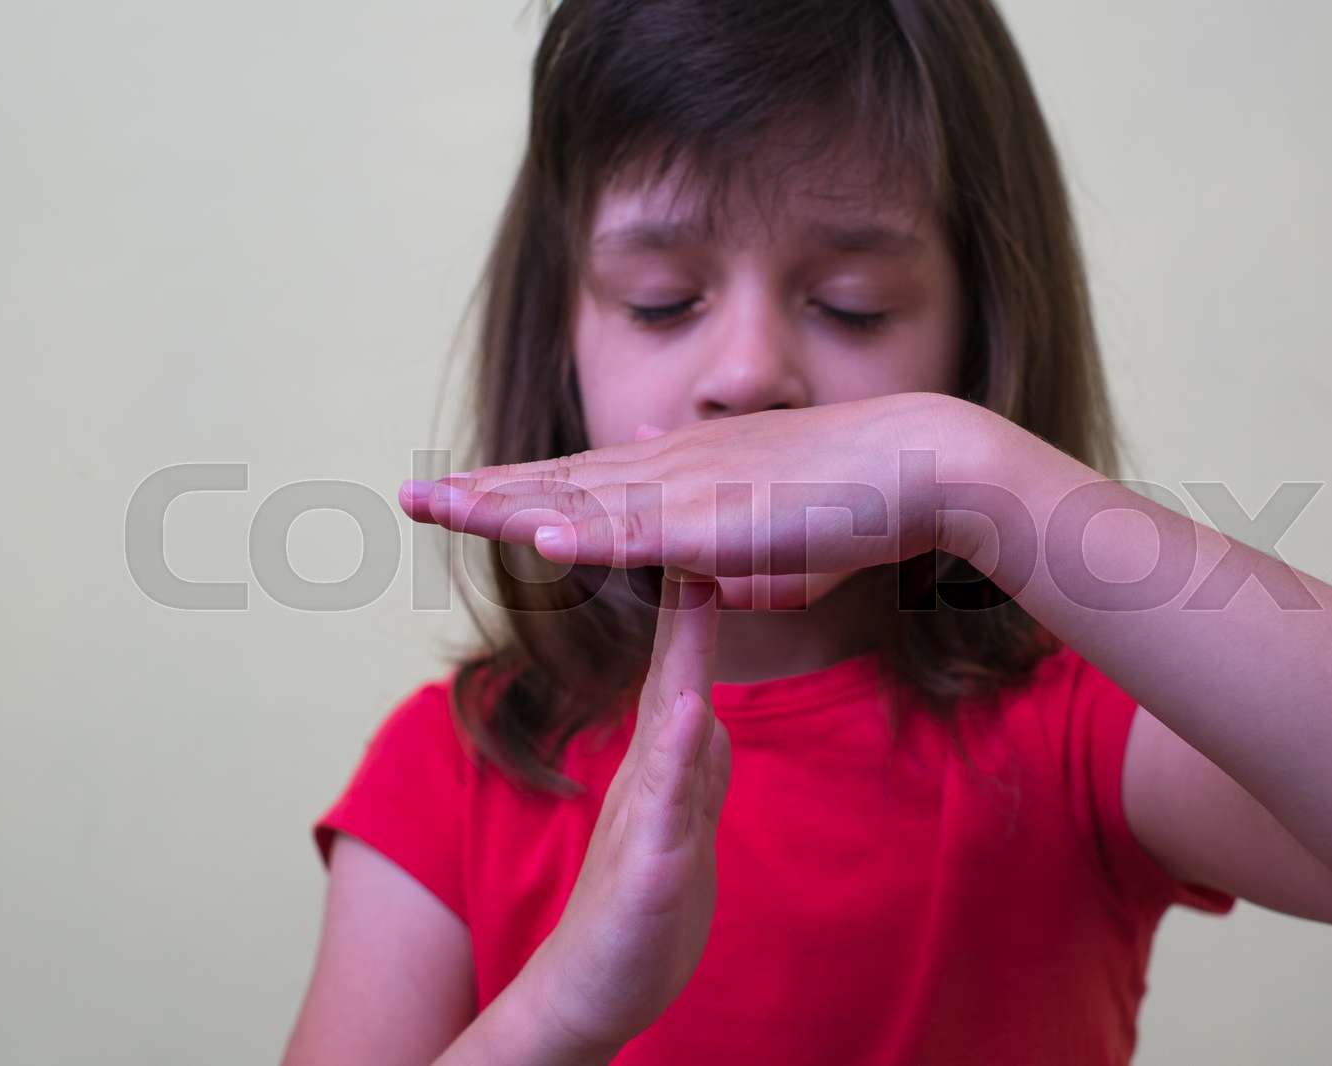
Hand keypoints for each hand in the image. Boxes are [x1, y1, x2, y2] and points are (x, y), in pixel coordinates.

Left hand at [400, 391, 1004, 577]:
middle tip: (412, 499)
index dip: (517, 494)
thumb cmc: (854, 503)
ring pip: (586, 503)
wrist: (918, 465)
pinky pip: (648, 533)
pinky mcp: (730, 519)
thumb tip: (696, 564)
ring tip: (443, 509)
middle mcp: (674, 471)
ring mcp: (695, 490)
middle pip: (562, 487)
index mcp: (682, 475)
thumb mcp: (770, 532)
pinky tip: (540, 544)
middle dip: (484, 496)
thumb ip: (722, 547)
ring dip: (510, 509)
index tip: (459, 497)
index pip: (580, 487)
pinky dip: (592, 538)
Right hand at [516, 565, 729, 1053]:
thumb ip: (683, 758)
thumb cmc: (639, 903)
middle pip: (671, 668)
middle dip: (685, 592)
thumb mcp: (672, 817)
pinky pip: (664, 802)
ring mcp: (646, 814)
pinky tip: (683, 713)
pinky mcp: (649, 865)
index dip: (699, 595)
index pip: (682, 663)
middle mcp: (649, 771)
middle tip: (696, 511)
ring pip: (666, 720)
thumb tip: (693, 701)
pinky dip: (672, 754)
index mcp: (662, 758)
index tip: (719, 523)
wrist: (590, 993)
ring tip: (694, 584)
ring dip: (681, 652)